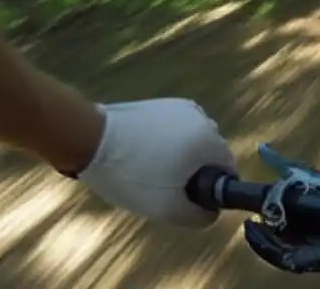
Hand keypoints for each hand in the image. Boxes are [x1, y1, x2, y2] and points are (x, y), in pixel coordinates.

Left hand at [77, 99, 235, 226]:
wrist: (91, 138)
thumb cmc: (132, 175)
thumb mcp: (166, 209)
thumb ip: (198, 216)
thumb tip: (212, 212)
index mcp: (211, 142)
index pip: (228, 170)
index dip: (212, 190)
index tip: (187, 198)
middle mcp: (204, 119)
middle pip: (211, 154)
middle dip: (195, 172)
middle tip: (165, 187)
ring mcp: (183, 108)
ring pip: (193, 141)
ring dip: (181, 157)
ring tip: (150, 170)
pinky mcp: (163, 103)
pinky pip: (177, 128)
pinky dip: (167, 142)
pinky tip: (142, 152)